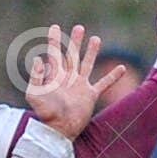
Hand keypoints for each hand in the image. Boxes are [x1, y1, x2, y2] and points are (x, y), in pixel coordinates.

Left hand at [26, 24, 127, 139]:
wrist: (58, 130)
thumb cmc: (44, 114)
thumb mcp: (34, 94)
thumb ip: (36, 77)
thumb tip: (39, 59)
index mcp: (55, 76)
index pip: (54, 53)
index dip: (54, 40)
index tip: (54, 26)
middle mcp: (68, 78)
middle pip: (72, 55)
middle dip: (75, 41)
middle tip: (79, 27)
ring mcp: (80, 86)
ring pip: (87, 64)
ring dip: (92, 52)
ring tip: (96, 39)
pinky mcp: (90, 96)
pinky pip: (104, 84)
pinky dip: (113, 77)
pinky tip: (122, 68)